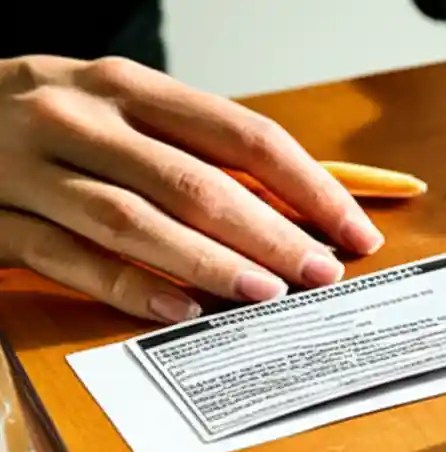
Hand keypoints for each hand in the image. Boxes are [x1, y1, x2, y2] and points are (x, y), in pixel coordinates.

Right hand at [0, 55, 382, 322]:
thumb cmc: (47, 125)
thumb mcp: (117, 114)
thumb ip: (194, 152)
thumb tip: (300, 205)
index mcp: (125, 88)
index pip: (240, 135)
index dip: (307, 186)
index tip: (355, 230)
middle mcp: (77, 119)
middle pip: (194, 183)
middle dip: (269, 233)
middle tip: (321, 273)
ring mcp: (28, 170)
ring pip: (132, 222)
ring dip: (208, 263)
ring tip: (264, 294)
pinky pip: (66, 260)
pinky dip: (125, 287)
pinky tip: (177, 310)